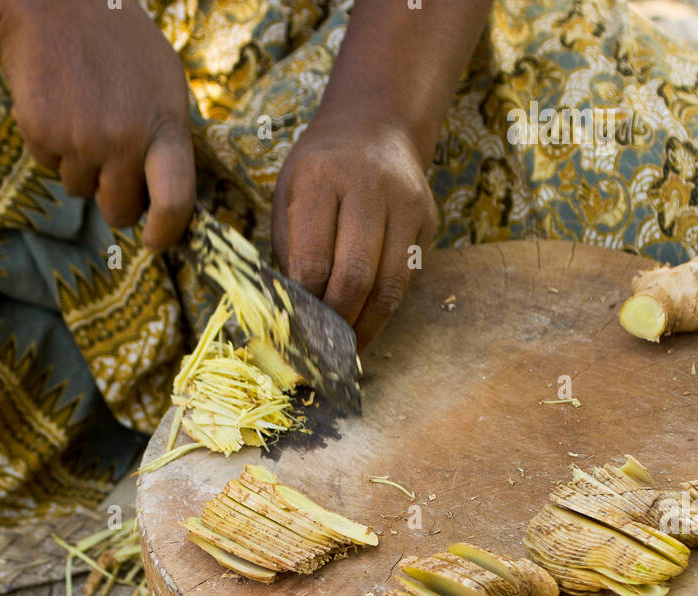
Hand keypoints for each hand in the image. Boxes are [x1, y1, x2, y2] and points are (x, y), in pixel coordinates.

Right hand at [0, 0, 195, 246]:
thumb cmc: (117, 45)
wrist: (53, 2)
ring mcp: (83, 139)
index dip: (166, 233)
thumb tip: (166, 200)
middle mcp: (126, 138)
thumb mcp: (163, 83)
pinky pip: (48, 167)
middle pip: (120, 211)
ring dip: (79, 166)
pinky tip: (57, 105)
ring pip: (80, 191)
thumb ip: (166, 139)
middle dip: (113, 201)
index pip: (175, 201)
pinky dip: (50, 145)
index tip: (154, 242)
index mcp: (164, 125)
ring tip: (81, 113)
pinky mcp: (43, 134)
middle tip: (108, 168)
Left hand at [271, 109, 436, 347]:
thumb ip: (290, 253)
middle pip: (355, 275)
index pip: (313, 260)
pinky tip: (366, 323)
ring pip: (389, 284)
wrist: (374, 127)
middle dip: (338, 321)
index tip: (297, 332)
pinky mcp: (427, 219)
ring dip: (366, 325)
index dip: (306, 306)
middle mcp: (368, 185)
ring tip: (346, 346)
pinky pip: (406, 277)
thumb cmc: (319, 174)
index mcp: (320, 179)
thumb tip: (294, 317)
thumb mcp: (288, 199)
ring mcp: (405, 202)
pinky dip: (384, 308)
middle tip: (323, 347)